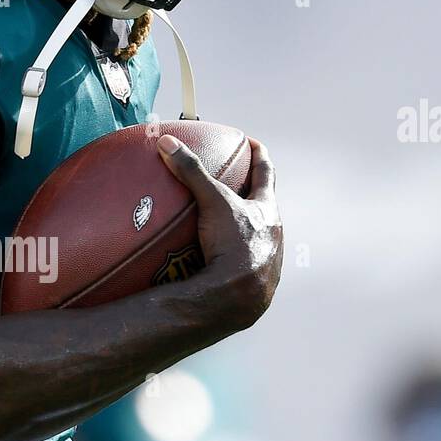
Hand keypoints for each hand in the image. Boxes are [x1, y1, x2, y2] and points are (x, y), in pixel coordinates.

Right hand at [158, 134, 283, 333]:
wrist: (238, 297)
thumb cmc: (233, 245)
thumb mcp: (213, 202)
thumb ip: (191, 171)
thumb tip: (167, 143)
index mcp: (267, 211)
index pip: (265, 174)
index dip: (259, 156)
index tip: (252, 144)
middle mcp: (273, 235)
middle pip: (264, 207)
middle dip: (252, 195)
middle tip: (237, 184)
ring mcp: (267, 261)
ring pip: (257, 238)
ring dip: (243, 231)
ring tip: (222, 228)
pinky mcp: (255, 285)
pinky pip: (242, 266)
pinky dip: (231, 260)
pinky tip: (214, 265)